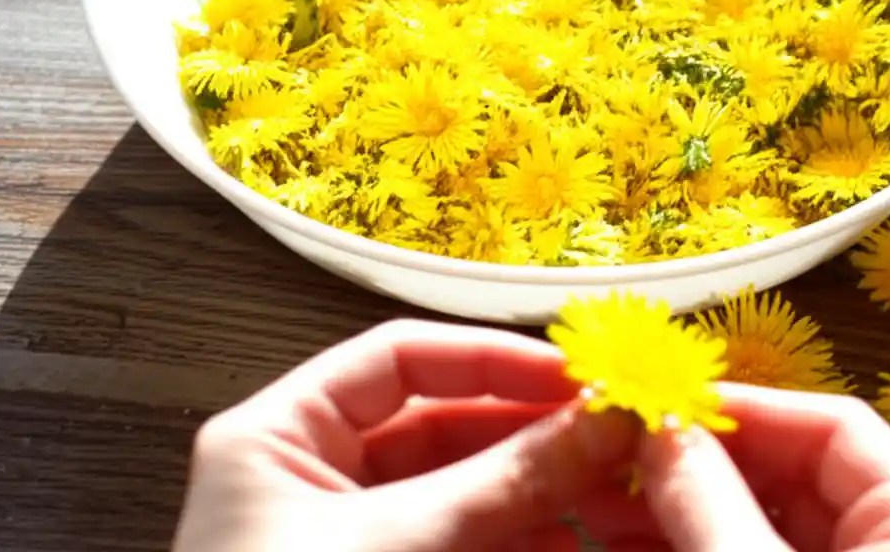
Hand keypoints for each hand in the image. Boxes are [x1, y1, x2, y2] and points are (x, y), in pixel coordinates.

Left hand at [174, 320, 639, 551]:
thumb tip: (598, 422)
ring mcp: (355, 540)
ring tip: (605, 496)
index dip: (490, 358)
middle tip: (609, 435)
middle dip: (529, 434)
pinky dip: (521, 545)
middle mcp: (315, 480)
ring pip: (464, 493)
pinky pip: (466, 549)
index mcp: (280, 438)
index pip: (399, 360)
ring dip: (537, 494)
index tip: (574, 374)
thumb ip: (501, 482)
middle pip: (443, 426)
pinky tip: (572, 548)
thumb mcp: (397, 547)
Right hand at [580, 385, 889, 551]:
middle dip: (692, 463)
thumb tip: (661, 430)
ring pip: (757, 529)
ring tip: (596, 501)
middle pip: (788, 478)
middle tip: (611, 453)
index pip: (837, 429)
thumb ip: (715, 508)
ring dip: (676, 511)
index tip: (662, 401)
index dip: (747, 405)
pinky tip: (621, 545)